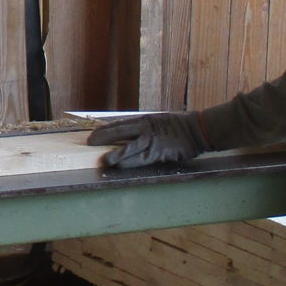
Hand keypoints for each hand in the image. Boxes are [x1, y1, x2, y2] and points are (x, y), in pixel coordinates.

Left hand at [88, 112, 206, 168]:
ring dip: (116, 155)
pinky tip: (121, 166)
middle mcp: (146, 128)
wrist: (196, 130)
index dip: (104, 130)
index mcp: (144, 120)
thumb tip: (124, 135)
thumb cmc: (176, 126)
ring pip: (130, 148)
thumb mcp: (156, 121)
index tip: (92, 135)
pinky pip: (142, 159)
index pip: (119, 124)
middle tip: (89, 143)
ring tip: (104, 160)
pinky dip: (130, 162)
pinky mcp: (160, 152)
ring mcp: (152, 140)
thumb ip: (142, 128)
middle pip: (120, 132)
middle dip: (104, 138)